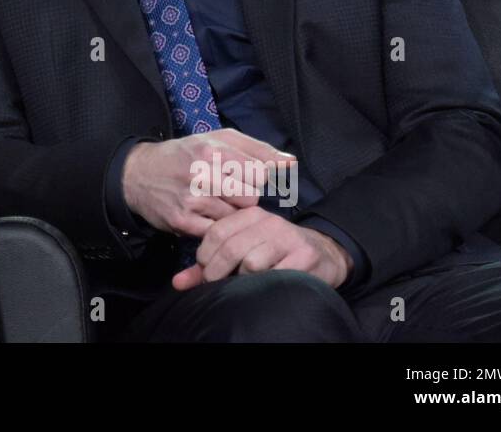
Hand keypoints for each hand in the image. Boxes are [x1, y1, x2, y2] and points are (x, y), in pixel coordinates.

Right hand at [122, 129, 296, 239]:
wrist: (139, 174)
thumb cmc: (186, 154)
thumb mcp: (218, 140)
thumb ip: (258, 150)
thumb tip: (291, 163)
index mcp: (214, 150)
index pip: (260, 174)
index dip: (254, 178)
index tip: (241, 177)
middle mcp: (202, 173)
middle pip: (251, 197)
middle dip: (243, 197)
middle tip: (226, 192)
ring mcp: (192, 199)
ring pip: (235, 216)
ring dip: (229, 213)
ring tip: (214, 203)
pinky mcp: (183, 221)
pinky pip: (218, 232)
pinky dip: (215, 226)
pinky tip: (205, 216)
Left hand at [171, 206, 352, 290]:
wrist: (323, 253)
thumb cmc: (275, 253)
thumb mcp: (243, 250)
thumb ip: (209, 265)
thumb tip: (177, 283)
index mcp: (250, 216)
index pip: (217, 232)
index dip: (205, 255)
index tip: (205, 270)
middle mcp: (269, 222)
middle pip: (231, 249)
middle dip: (217, 272)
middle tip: (217, 284)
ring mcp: (288, 238)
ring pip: (251, 263)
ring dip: (243, 280)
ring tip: (245, 283)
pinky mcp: (305, 256)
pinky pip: (275, 275)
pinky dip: (266, 284)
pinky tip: (266, 284)